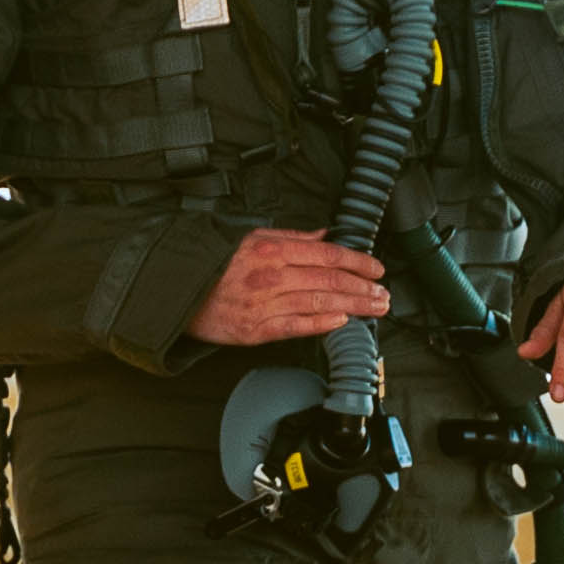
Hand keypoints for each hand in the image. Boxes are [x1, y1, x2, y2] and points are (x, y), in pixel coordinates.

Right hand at [189, 224, 389, 348]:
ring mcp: (266, 304)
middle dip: (363, 287)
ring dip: (353, 306)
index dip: (357, 260)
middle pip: (330, 279)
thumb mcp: (252, 238)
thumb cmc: (217, 265)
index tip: (377, 268)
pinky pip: (296, 326)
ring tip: (375, 308)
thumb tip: (324, 234)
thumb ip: (291, 237)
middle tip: (384, 294)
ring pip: (320, 303)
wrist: (179, 292)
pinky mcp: (257, 329)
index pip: (327, 253)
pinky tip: (342, 322)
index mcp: (274, 250)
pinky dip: (322, 324)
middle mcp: (273, 275)